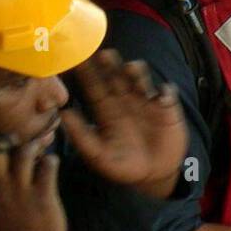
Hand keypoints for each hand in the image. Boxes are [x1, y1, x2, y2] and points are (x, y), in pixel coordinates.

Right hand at [0, 135, 64, 230]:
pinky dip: (51, 161)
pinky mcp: (42, 197)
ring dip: (34, 148)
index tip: (2, 145)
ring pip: (25, 151)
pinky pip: (48, 165)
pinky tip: (50, 167)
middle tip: (20, 145)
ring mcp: (19, 191)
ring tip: (38, 155)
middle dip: (10, 140)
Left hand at [59, 50, 188, 199]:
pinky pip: (167, 96)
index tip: (77, 60)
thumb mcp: (97, 155)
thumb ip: (81, 136)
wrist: (153, 175)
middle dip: (110, 65)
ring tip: (131, 69)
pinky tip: (163, 94)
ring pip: (140, 81)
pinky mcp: (168, 109)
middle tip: (103, 54)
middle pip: (116, 78)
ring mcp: (147, 103)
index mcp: (106, 111)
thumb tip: (62, 115)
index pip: (94, 88)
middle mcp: (125, 101)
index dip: (87, 74)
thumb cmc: (122, 166)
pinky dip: (166, 93)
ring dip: (136, 73)